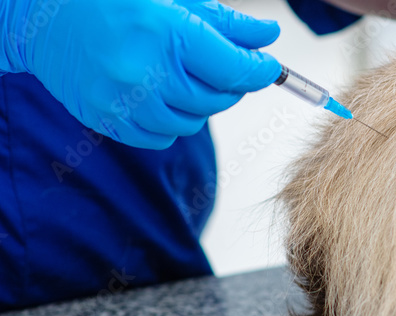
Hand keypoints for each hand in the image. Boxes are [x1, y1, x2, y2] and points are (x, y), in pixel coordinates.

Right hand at [0, 0, 281, 148]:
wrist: (43, 17)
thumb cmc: (112, 1)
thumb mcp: (174, 0)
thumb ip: (226, 24)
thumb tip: (268, 38)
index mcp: (166, 33)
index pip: (236, 70)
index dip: (260, 71)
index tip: (268, 67)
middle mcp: (145, 72)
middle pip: (218, 99)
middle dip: (228, 84)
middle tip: (217, 64)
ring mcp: (125, 102)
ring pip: (193, 122)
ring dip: (197, 103)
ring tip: (177, 75)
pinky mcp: (110, 122)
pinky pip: (163, 137)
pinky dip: (169, 120)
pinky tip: (154, 92)